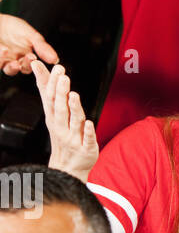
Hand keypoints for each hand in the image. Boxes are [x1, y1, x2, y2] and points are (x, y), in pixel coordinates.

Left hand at [0, 15, 57, 75]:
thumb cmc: (13, 27)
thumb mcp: (30, 34)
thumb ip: (41, 46)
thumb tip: (56, 59)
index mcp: (25, 58)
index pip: (30, 66)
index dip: (31, 63)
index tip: (33, 57)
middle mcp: (13, 61)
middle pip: (16, 69)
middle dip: (18, 65)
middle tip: (18, 62)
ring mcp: (2, 60)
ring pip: (5, 67)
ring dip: (5, 61)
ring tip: (5, 50)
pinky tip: (2, 48)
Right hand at [32, 60, 98, 180]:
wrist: (67, 168)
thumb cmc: (61, 135)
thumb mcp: (51, 113)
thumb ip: (46, 89)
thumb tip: (36, 64)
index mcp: (53, 118)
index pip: (51, 99)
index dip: (53, 84)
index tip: (56, 69)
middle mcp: (62, 127)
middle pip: (60, 108)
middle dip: (61, 92)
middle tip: (62, 77)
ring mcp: (73, 138)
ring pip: (74, 121)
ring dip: (73, 108)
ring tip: (73, 95)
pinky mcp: (86, 148)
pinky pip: (87, 139)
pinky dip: (88, 131)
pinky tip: (89, 122)